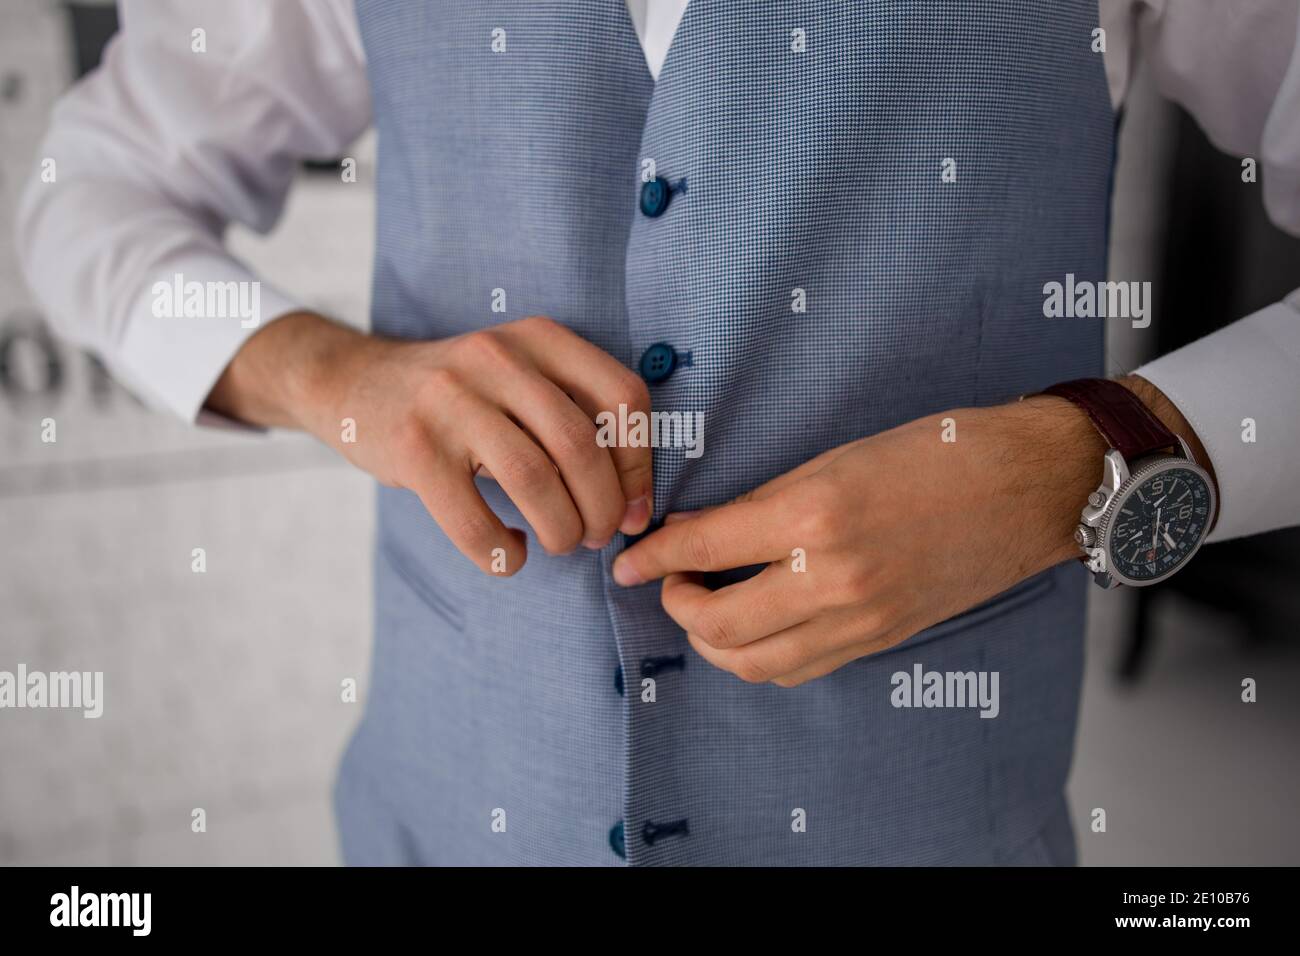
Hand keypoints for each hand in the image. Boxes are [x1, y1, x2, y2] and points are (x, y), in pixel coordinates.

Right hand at [208, 312, 652, 573]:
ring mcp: (450, 399)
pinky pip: (474, 518)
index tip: (633, 508)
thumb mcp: (519, 379)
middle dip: (602, 508)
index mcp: (538, 339)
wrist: (354, 383)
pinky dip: (502, 552)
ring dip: (560, 531)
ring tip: (558, 544)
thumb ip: (576, 420)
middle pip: (581, 445)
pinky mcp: (413, 447)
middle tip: (596, 537)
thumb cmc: (461, 398)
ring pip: (534, 480)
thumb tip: (634, 508)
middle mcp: (497, 358)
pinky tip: (508, 554)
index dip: (639, 463)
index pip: (623, 396)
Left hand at [612, 398, 1109, 685]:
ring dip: (712, 643)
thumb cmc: (935, 452)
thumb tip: (697, 531)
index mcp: (815, 514)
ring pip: (755, 663)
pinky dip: (760, 657)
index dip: (652, 559)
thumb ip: (763, 501)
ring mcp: (860, 619)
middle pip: (718, 624)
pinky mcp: (881, 640)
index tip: (627, 561)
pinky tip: (753, 626)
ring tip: (704, 608)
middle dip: (676, 606)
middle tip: (667, 582)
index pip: (705, 549)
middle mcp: (833, 577)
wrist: (1027, 487)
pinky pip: (800, 669)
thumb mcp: (837, 456)